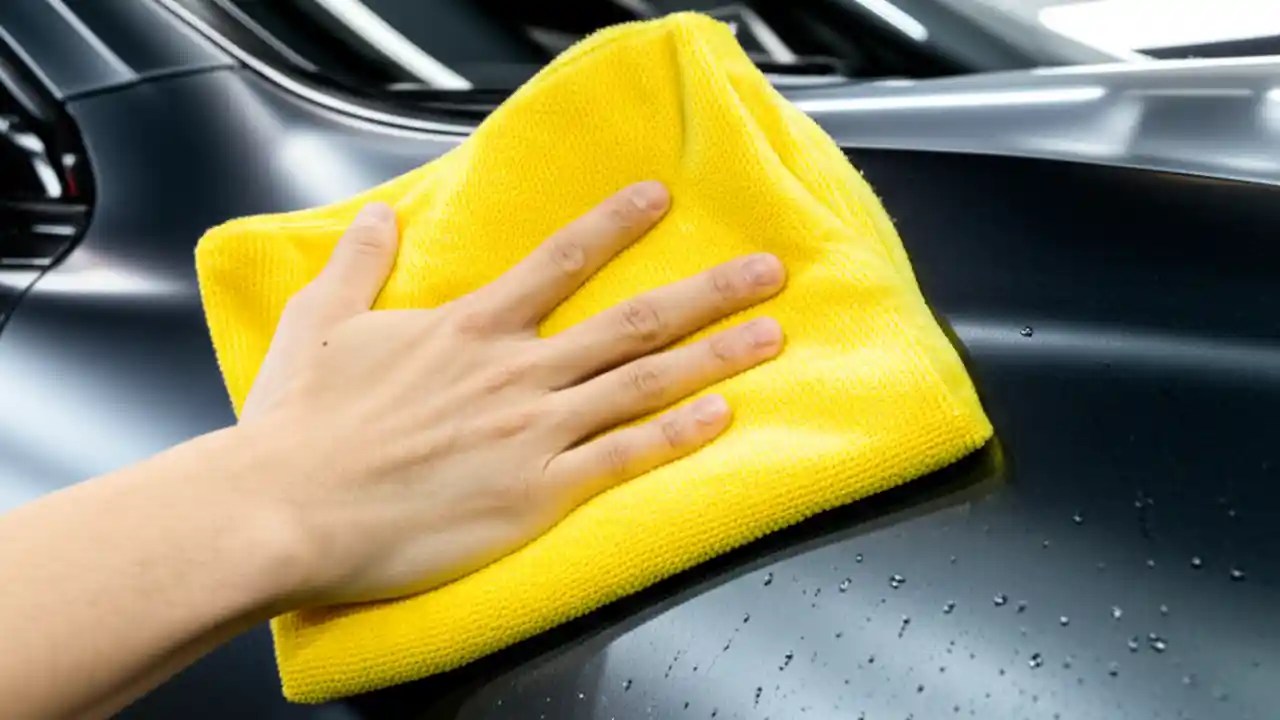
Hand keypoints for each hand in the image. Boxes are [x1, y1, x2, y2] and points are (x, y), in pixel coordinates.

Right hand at [240, 182, 785, 606]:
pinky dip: (676, 436)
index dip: (613, 225)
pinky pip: (623, 459)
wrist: (285, 510)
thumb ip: (357, 265)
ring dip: (716, 356)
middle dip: (707, 291)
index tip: (657, 200)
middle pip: (632, 320)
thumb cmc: (299, 427)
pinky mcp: (535, 494)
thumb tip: (376, 217)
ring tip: (770, 335)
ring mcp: (533, 432)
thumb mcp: (316, 324)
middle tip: (765, 271)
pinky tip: (721, 418)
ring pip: (645, 383)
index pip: (558, 260)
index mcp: (469, 328)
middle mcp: (515, 371)